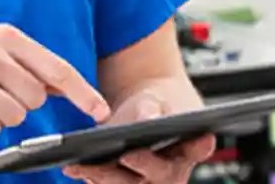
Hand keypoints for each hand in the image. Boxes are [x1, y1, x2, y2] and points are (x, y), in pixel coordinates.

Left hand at [62, 90, 214, 183]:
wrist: (143, 110)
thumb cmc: (156, 104)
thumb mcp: (155, 98)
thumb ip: (152, 109)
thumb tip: (149, 120)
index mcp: (191, 148)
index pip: (200, 148)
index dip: (199, 145)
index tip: (197, 138)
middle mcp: (172, 171)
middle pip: (160, 174)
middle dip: (144, 164)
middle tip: (128, 155)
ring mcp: (147, 182)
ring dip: (107, 177)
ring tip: (86, 166)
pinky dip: (91, 176)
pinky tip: (75, 167)